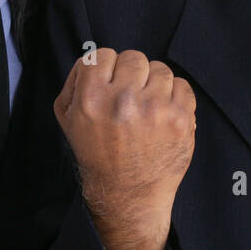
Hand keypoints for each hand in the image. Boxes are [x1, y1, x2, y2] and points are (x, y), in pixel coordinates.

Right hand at [53, 48, 195, 249]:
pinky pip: (182, 85)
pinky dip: (174, 97)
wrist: (128, 195)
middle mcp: (124, 100)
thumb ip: (75, 82)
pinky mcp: (180, 118)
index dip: (107, 69)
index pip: (103, 54)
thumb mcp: (67, 119)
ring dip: (154, 84)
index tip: (110, 85)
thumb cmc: (97, 154)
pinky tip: (163, 115)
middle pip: (134, 58)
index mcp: (92, 98)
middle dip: (132, 75)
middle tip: (129, 98)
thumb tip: (95, 60)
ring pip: (160, 69)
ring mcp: (156, 108)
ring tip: (147, 108)